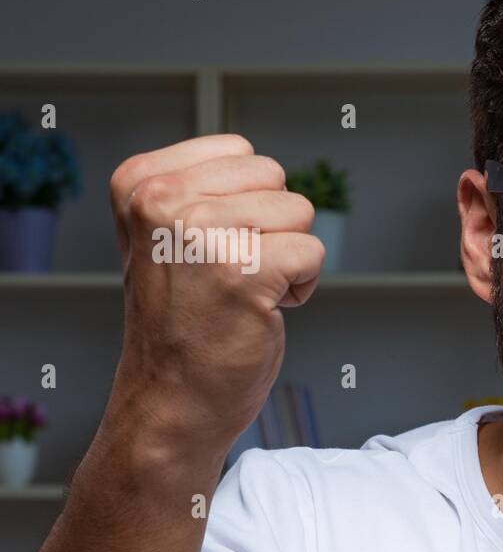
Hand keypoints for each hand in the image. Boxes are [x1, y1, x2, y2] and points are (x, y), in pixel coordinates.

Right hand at [106, 134, 322, 452]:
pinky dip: (303, 286)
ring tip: (243, 293)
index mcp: (140, 184)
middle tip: (230, 275)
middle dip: (271, 227)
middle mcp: (163, 202)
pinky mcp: (245, 273)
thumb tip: (256, 162)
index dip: (245, 203)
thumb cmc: (182, 320)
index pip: (240, 152)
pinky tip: (263, 311)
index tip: (209, 249)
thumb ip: (199, 189)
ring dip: (287, 257)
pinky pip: (313, 251)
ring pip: (298, 212)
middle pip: (273, 178)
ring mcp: (202, 236)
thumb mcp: (163, 237)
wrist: (172, 398)